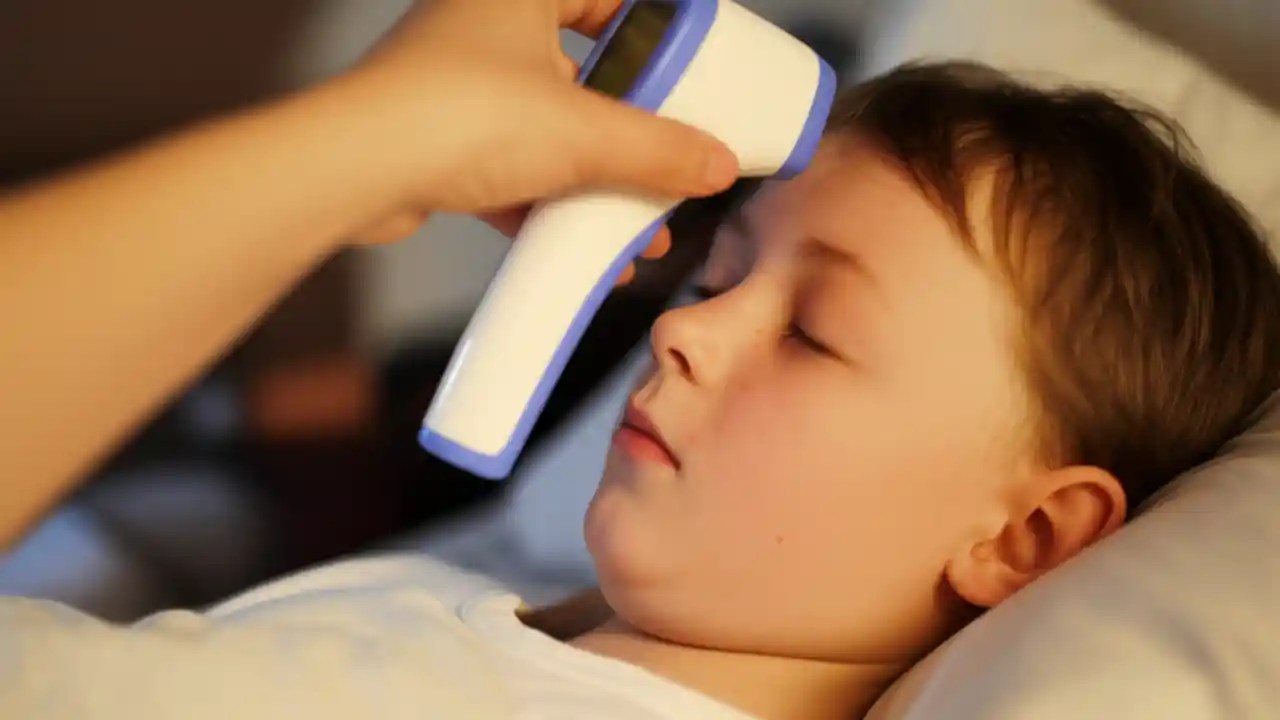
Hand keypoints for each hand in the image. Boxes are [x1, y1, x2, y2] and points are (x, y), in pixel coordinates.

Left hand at [341, 0, 738, 277]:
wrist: (356, 172)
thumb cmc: (460, 116)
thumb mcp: (584, 134)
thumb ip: (659, 151)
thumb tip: (719, 165)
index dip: (647, 25)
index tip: (683, 68)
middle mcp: (483, 27)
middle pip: (580, 72)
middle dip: (627, 130)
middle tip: (666, 160)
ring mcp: (455, 87)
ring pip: (544, 131)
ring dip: (591, 181)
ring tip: (636, 230)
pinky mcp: (435, 142)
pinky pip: (509, 171)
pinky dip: (547, 208)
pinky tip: (582, 250)